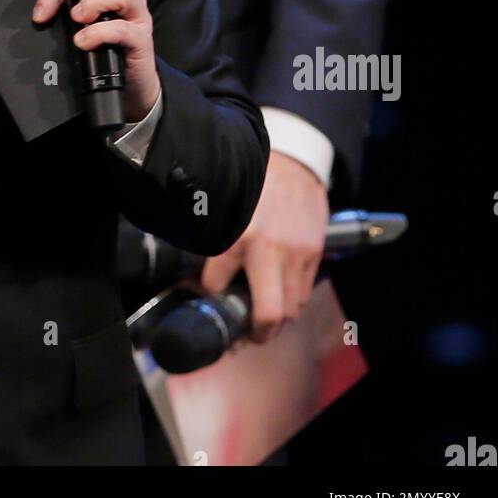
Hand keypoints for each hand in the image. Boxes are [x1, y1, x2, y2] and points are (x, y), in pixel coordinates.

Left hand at [32, 0, 158, 121]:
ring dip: (95, 2)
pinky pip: (123, 29)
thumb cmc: (105, 49)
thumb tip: (40, 13)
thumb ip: (67, 11)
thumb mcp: (84, 24)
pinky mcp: (140, 42)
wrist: (129, 86)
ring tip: (77, 18)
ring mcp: (138, 19)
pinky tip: (83, 41)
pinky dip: (99, 32)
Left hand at [199, 152, 327, 342]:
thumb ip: (208, 232)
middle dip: (255, 333)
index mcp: (237, 234)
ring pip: (290, 310)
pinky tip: (278, 295)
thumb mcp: (222, 201)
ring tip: (261, 318)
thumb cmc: (253, 182)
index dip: (204, 293)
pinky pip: (304, 293)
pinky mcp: (314, 252)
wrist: (294, 160)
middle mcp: (269, 248)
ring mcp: (296, 253)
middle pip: (268, 314)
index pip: (214, 284)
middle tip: (244, 337)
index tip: (199, 295)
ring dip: (276, 320)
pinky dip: (292, 302)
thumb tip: (183, 262)